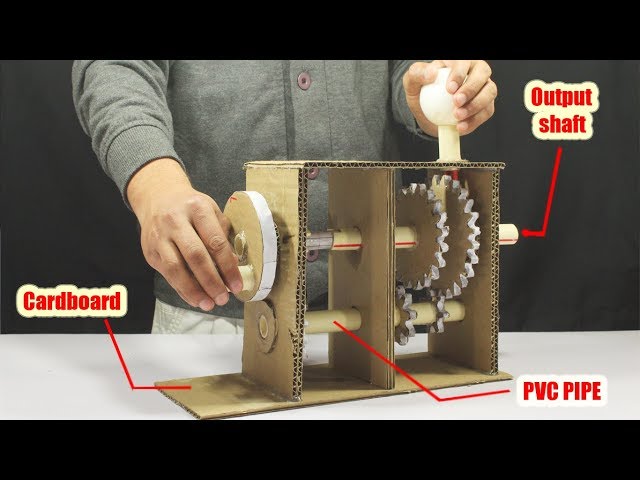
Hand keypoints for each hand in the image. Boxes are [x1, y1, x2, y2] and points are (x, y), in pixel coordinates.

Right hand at [127, 158, 241, 310]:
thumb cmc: (191, 207)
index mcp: (197, 208)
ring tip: (209, 304)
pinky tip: (195, 298)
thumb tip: (233, 265)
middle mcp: (175, 221)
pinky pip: (167, 274)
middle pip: (195, 256)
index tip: (237, 284)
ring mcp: (159, 237)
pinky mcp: (149, 251)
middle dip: (211, 281)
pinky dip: (182, 289)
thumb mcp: (211, 210)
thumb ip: (223, 235)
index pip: (215, 242)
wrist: (157, 196)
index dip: (228, 267)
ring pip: (176, 269)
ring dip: (194, 290)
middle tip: (223, 298)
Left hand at [403, 60, 496, 135]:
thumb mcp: (412, 82)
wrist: (428, 114)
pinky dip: (475, 121)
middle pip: (483, 73)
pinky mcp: (486, 105)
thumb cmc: (422, 92)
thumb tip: (432, 73)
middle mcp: (474, 71)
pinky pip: (486, 111)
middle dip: (471, 88)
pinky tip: (461, 127)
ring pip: (489, 92)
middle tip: (456, 102)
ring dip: (475, 105)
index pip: (464, 61)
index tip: (449, 89)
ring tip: (458, 117)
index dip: (459, 73)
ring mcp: (483, 88)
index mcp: (458, 61)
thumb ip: (417, 73)